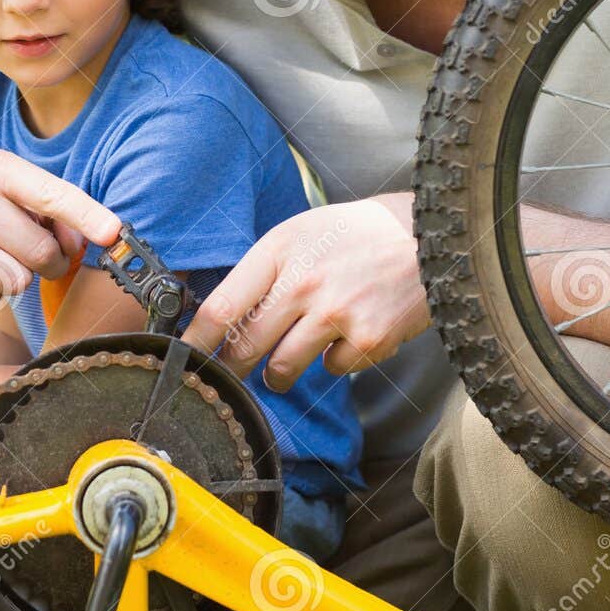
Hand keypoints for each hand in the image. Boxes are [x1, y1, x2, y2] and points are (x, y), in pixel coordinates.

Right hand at [0, 149, 121, 308]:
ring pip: (14, 282)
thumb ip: (58, 213)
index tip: (112, 233)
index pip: (51, 195)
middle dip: (49, 262)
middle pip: (40, 253)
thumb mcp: (19, 190)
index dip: (86, 216)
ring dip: (14, 278)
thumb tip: (79, 248)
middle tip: (32, 254)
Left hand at [182, 196, 429, 390]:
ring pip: (282, 369)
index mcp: (278, 252)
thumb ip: (261, 274)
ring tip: (284, 365)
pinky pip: (331, 370)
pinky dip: (334, 362)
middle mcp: (303, 283)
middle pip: (245, 347)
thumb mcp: (298, 235)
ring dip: (278, 375)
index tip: (183, 360)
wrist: (427, 235)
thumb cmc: (353, 235)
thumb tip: (219, 322)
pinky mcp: (369, 338)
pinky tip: (347, 335)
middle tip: (230, 375)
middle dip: (232, 368)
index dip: (195, 342)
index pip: (221, 308)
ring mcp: (337, 313)